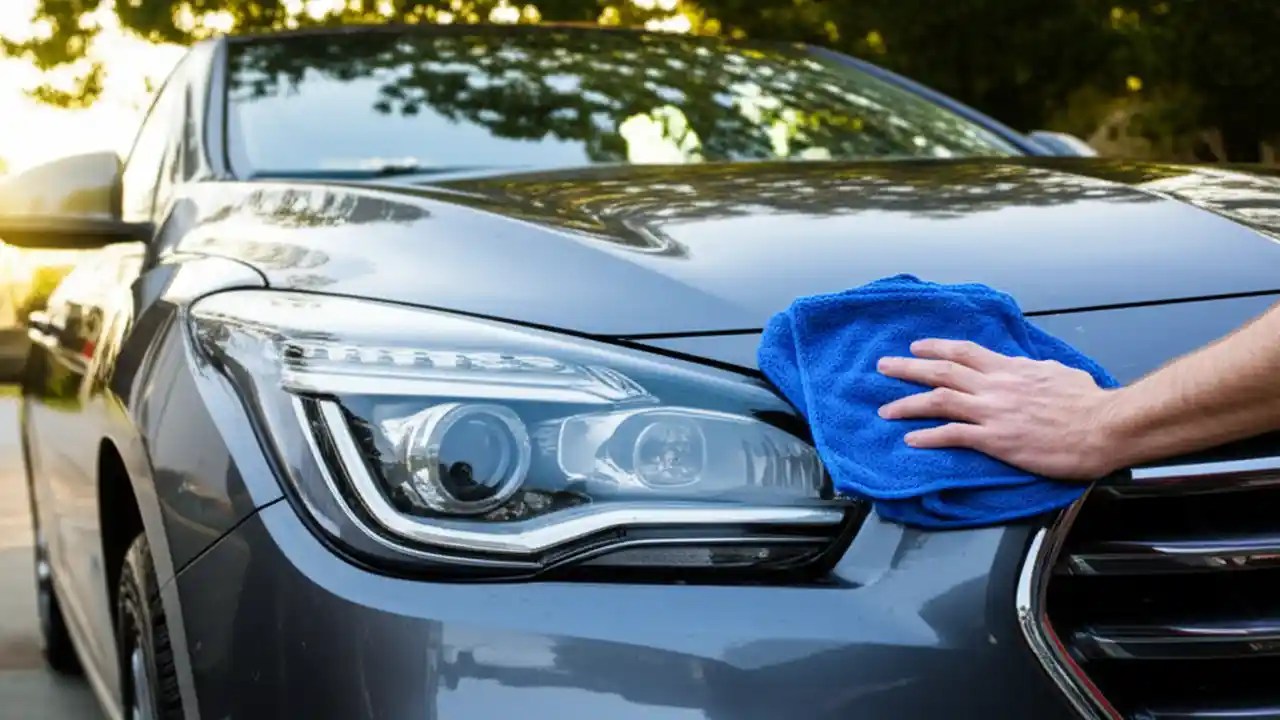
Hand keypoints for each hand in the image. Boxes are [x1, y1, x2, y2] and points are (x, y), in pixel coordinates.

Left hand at [876, 339, 1121, 480]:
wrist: (1105, 426)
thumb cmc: (1090, 403)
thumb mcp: (1059, 373)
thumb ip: (1034, 371)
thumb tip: (1029, 369)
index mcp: (1011, 368)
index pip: (964, 352)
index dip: (936, 348)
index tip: (915, 347)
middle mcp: (996, 386)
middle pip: (941, 371)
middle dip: (907, 368)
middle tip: (883, 367)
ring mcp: (993, 412)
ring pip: (939, 400)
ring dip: (907, 404)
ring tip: (885, 410)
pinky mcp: (996, 439)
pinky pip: (953, 435)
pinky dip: (928, 437)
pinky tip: (911, 441)